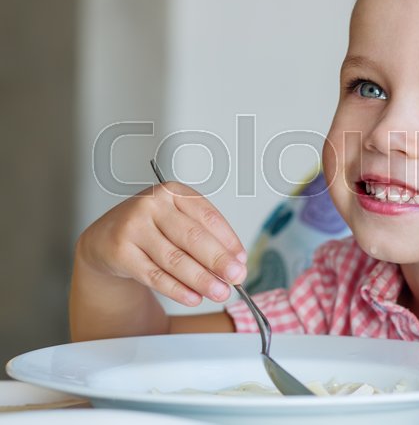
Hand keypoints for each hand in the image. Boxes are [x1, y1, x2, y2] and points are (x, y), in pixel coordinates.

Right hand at [75, 182, 246, 305]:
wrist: (105, 238)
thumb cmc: (151, 227)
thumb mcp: (178, 221)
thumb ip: (207, 237)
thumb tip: (236, 261)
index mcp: (173, 192)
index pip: (208, 217)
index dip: (229, 241)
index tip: (242, 260)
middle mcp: (151, 204)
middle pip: (193, 237)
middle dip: (219, 261)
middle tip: (236, 277)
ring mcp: (133, 227)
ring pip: (175, 259)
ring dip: (201, 280)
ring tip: (219, 292)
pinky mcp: (120, 252)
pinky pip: (155, 276)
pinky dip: (178, 290)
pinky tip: (194, 297)